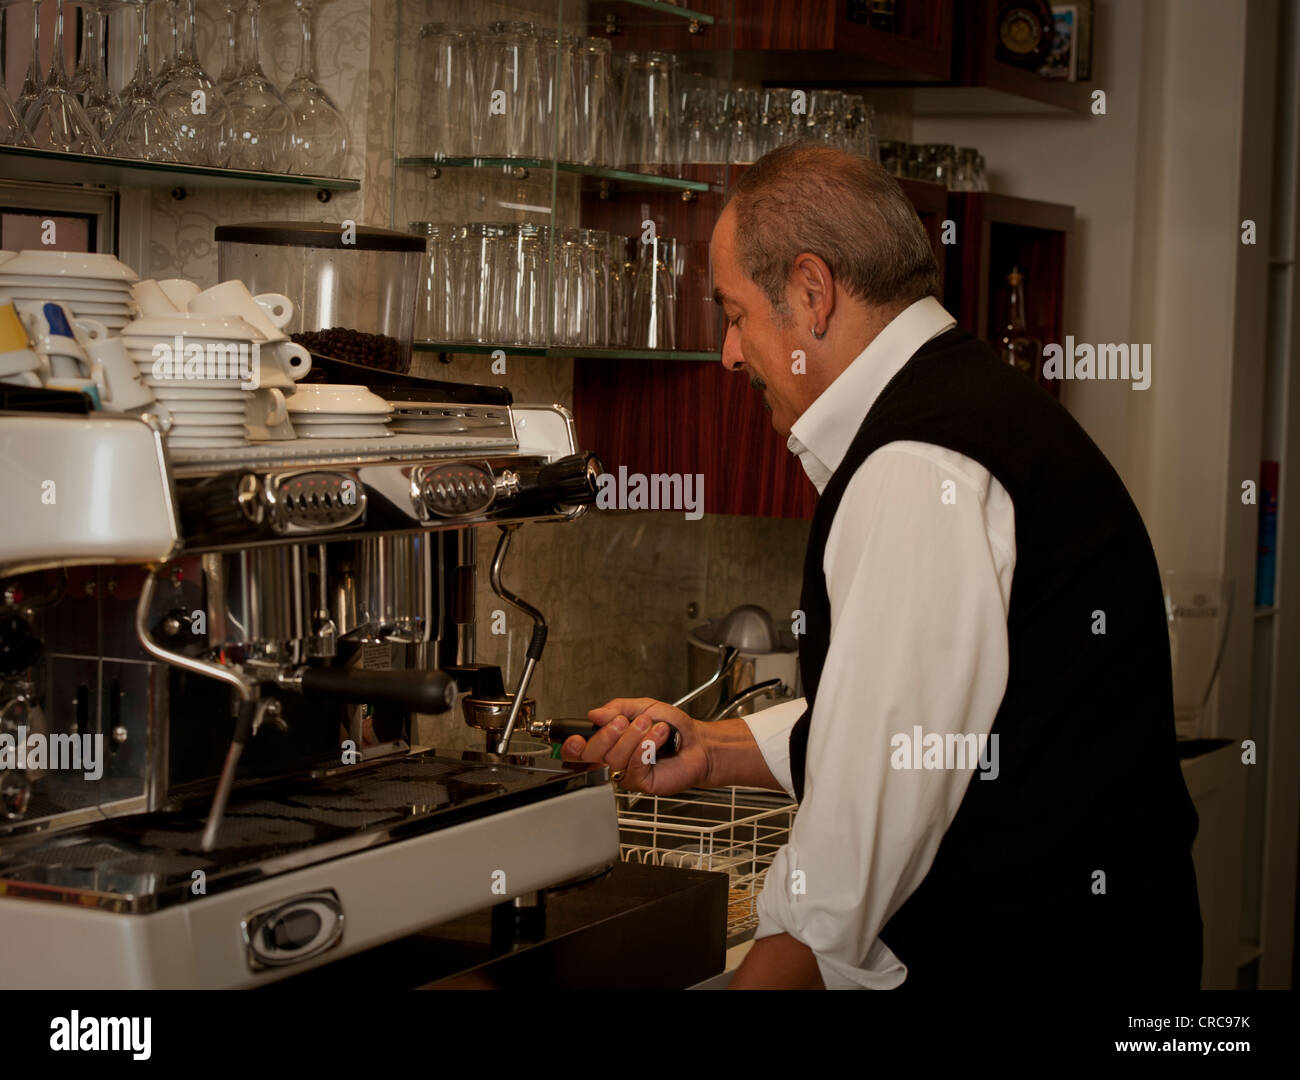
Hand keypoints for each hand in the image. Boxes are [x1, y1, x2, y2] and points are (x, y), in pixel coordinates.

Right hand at [560, 697, 706, 795]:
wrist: (697, 742)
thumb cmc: (672, 727)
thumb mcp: (643, 707)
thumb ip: (616, 708)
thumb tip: (594, 714)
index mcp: (610, 741)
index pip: (581, 750)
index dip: (572, 746)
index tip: (575, 737)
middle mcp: (615, 758)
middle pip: (592, 755)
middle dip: (607, 735)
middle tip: (624, 721)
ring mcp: (628, 773)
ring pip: (615, 758)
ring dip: (634, 737)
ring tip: (652, 726)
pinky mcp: (642, 783)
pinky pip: (634, 766)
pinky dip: (646, 747)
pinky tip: (659, 737)